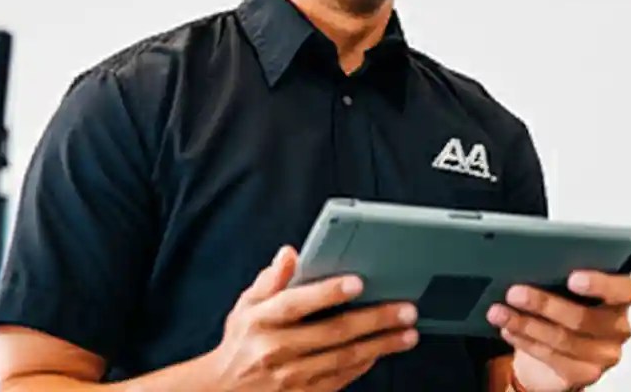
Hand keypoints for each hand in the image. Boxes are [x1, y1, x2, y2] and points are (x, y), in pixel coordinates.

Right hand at [204, 246, 418, 390]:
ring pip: (344, 359)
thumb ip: (271, 279)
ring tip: (408, 333)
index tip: (357, 282)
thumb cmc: (242, 341)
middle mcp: (276, 349)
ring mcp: (290, 377)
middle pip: (333, 332)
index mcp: (262, 321)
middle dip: (375, 320)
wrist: (222, 391)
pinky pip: (340, 380)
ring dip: (381, 346)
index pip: (297, 303)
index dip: (328, 292)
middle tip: (407, 310)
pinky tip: (382, 352)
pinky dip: (364, 365)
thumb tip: (291, 253)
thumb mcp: (247, 306)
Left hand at [487, 271, 630, 391]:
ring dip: (526, 324)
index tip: (572, 277)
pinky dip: (526, 342)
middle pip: (583, 317)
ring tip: (501, 312)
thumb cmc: (566, 306)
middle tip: (515, 293)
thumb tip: (534, 265)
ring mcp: (604, 354)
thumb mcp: (566, 286)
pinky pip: (553, 358)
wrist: (559, 350)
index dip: (599, 284)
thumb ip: (561, 275)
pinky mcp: (586, 374)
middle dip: (545, 304)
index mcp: (621, 297)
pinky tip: (510, 329)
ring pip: (563, 339)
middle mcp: (618, 326)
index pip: (622, 290)